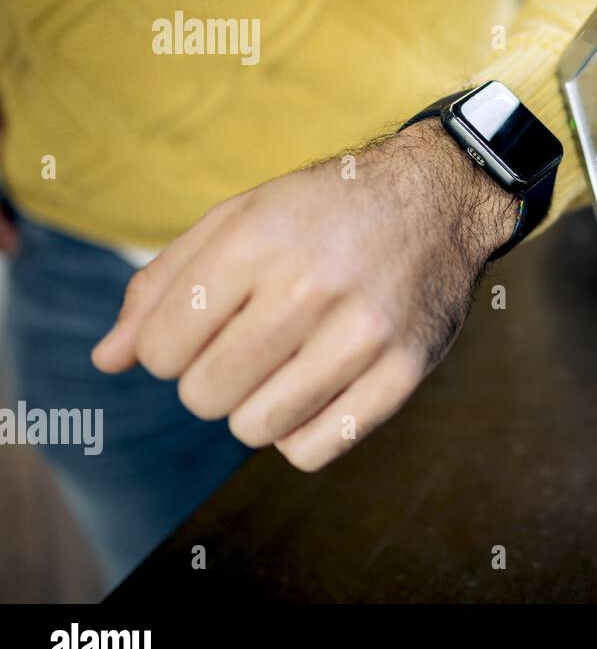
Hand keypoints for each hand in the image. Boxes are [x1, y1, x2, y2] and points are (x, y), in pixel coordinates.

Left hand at [91, 119, 515, 470]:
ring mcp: (364, 332)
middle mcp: (310, 285)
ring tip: (283, 366)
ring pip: (255, 428)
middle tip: (249, 345)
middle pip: (204, 395)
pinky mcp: (405, 370)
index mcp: (257, 240)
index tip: (203, 329)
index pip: (163, 350)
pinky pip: (314, 449)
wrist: (438, 200)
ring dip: (256, 407)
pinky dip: (301, 432)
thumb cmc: (323, 213)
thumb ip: (164, 285)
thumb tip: (107, 362)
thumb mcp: (238, 220)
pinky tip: (316, 390)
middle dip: (210, 379)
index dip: (170, 349)